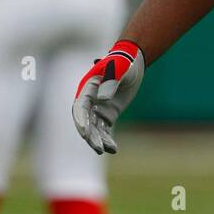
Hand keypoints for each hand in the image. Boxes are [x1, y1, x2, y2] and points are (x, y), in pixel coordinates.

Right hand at [72, 40, 144, 154]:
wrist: (133, 63)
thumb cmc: (124, 63)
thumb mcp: (120, 69)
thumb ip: (111, 81)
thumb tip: (103, 98)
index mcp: (87, 88)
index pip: (80, 107)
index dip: (81, 121)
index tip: (85, 133)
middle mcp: (90, 100)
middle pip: (85, 121)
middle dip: (90, 135)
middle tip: (98, 148)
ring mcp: (98, 108)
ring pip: (94, 128)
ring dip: (98, 140)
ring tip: (106, 150)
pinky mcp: (107, 114)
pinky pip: (105, 130)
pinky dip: (107, 140)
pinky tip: (113, 149)